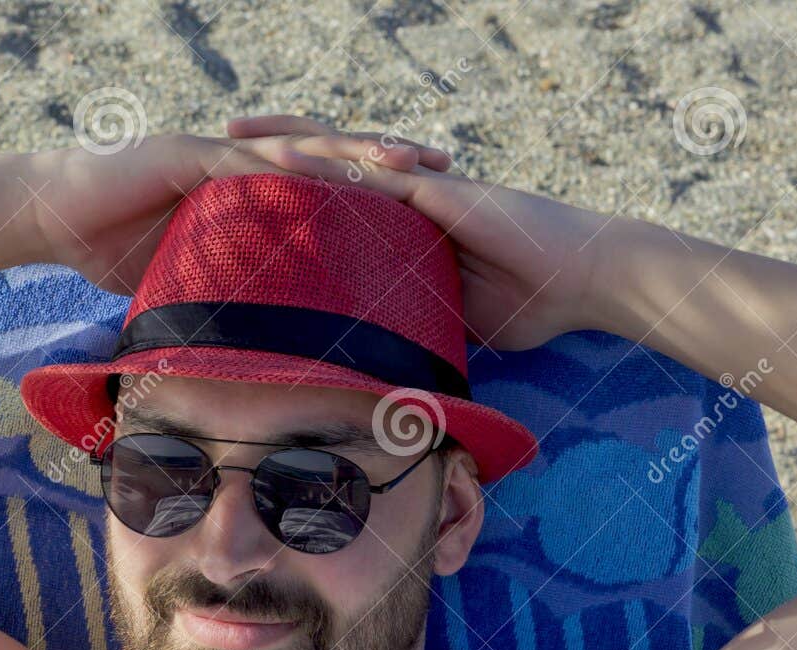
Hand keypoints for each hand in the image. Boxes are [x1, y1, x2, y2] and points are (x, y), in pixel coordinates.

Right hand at [25, 124, 447, 294]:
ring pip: (298, 148)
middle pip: (328, 153)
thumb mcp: (182, 277)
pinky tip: (326, 177)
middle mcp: (240, 159)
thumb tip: (256, 347)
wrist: (50, 213)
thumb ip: (223, 296)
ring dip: (353, 154)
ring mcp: (215, 151)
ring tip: (406, 163)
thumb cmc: (110, 247)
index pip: (325, 180)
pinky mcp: (185, 156)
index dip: (377, 186)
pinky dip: (285, 170)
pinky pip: (244, 162)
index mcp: (248, 184)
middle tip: (446, 166)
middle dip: (386, 157)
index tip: (430, 199)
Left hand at [229, 115, 607, 349]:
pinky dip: (329, 166)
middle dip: (269, 150)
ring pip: (339, 153)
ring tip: (234, 132)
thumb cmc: (532, 300)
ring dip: (286, 141)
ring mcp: (420, 186)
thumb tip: (380, 369)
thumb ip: (413, 329)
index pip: (333, 195)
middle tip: (213, 141)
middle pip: (325, 160)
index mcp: (404, 221)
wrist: (584, 277)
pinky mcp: (437, 190)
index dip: (287, 188)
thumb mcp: (453, 320)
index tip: (239, 189)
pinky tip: (289, 158)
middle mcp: (406, 193)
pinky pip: (372, 173)